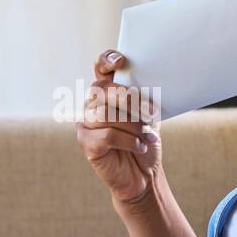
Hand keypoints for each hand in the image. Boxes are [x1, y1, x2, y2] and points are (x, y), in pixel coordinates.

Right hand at [75, 49, 162, 205]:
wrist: (144, 175)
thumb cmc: (145, 142)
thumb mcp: (149, 116)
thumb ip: (142, 97)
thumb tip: (146, 83)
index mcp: (107, 92)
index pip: (100, 68)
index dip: (107, 60)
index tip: (121, 62)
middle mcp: (92, 104)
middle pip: (101, 90)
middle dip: (128, 100)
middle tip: (150, 114)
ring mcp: (86, 123)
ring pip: (105, 114)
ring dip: (133, 125)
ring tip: (147, 136)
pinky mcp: (86, 142)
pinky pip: (106, 135)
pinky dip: (128, 141)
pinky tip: (139, 147)